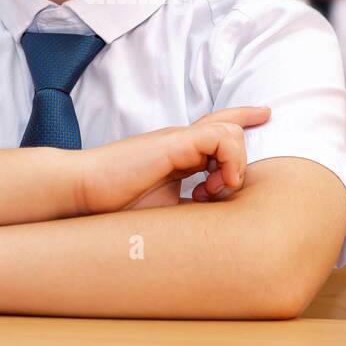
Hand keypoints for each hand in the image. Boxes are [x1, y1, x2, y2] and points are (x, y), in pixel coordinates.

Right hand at [73, 106, 271, 214]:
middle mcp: (180, 144)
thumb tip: (219, 229)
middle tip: (244, 164)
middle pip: (225, 124)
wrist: (82, 195)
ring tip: (221, 189)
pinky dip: (229, 159)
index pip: (214, 133)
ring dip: (235, 161)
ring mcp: (177, 141)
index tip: (264, 116)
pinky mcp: (173, 143)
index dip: (241, 120)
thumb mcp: (165, 212)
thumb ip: (190, 210)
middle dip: (246, 131)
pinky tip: (218, 184)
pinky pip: (219, 136)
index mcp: (177, 158)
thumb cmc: (113, 208)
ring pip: (228, 130)